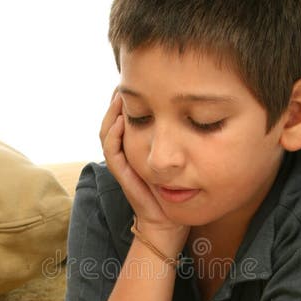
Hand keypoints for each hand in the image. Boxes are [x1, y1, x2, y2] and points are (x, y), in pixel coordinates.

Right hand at [100, 91, 187, 242]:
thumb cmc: (177, 191)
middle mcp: (126, 153)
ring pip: (108, 132)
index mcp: (137, 147)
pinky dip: (114, 135)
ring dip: (112, 112)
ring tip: (120, 93)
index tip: (138, 78)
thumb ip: (179, 138)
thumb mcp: (180, 157)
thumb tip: (193, 110)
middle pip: (113, 119)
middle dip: (117, 99)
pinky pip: (112, 152)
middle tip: (125, 77)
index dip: (128, 97)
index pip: (127, 116)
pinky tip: (121, 120)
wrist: (170, 223)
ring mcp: (123, 164)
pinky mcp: (124, 175)